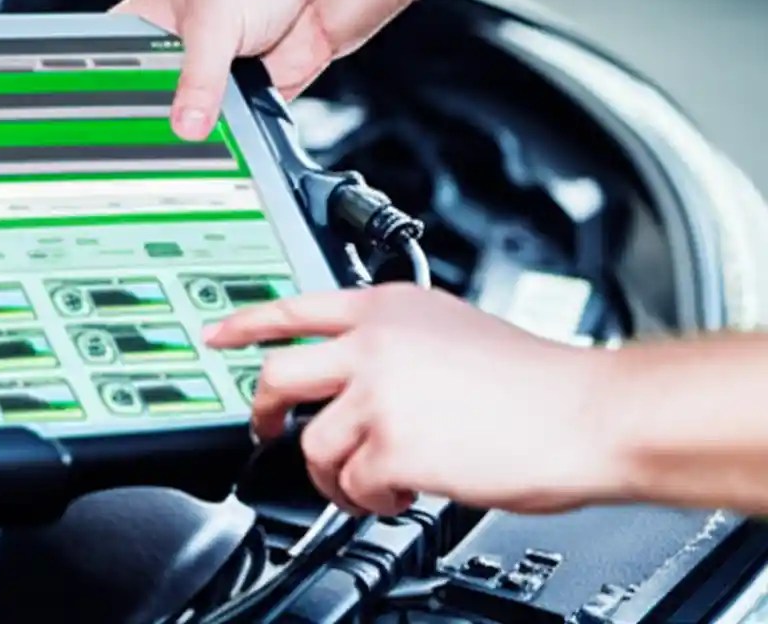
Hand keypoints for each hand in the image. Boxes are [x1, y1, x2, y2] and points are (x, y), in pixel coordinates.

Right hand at [113, 0, 526, 139]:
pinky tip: (225, 145)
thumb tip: (186, 123)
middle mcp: (176, 56)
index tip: (102, 130)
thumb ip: (198, 78)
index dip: (106, 102)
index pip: (112, 71)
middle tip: (151, 147)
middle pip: (152, 107)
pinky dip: (232, 143)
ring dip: (197, 138)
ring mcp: (211, 81)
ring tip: (189, 149)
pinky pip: (232, 135)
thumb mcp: (213, 21)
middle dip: (157, 127)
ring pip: (193, 126)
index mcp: (146, 26)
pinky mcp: (245, 101)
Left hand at [203, 284, 624, 515]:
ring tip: (374, 480)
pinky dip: (373, 499)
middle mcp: (372, 343)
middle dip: (264, 414)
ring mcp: (376, 394)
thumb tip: (358, 367)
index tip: (216, 336)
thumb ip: (396, 340)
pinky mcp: (389, 446)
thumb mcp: (452, 329)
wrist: (588, 414)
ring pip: (312, 446)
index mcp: (386, 306)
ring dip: (336, 475)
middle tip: (267, 432)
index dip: (244, 324)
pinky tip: (405, 490)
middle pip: (277, 376)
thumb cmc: (537, 381)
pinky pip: (351, 487)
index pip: (293, 307)